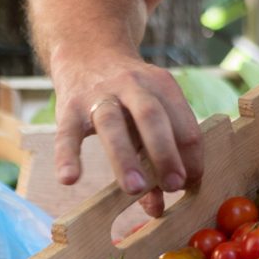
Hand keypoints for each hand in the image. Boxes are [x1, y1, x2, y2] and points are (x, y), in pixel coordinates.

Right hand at [51, 57, 204, 217]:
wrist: (89, 51)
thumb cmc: (127, 97)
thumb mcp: (147, 116)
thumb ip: (154, 158)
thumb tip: (157, 207)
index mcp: (163, 87)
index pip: (184, 122)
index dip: (191, 155)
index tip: (192, 184)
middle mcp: (133, 86)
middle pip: (152, 116)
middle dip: (165, 152)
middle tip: (174, 185)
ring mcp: (99, 94)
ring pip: (112, 123)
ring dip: (125, 157)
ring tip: (134, 190)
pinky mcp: (69, 106)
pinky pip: (67, 133)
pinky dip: (67, 156)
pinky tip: (69, 179)